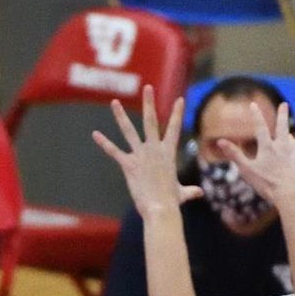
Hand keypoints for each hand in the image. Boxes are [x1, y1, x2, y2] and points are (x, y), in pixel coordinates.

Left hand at [92, 86, 202, 215]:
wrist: (160, 208)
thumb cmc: (171, 202)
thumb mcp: (182, 194)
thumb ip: (190, 191)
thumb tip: (199, 194)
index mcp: (168, 153)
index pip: (175, 128)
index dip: (177, 113)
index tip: (180, 99)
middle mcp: (154, 149)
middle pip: (151, 121)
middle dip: (149, 103)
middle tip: (147, 88)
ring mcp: (140, 155)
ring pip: (129, 131)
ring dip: (121, 116)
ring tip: (114, 102)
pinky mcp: (128, 164)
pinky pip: (114, 151)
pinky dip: (104, 143)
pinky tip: (95, 134)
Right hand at [217, 101, 294, 205]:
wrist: (291, 196)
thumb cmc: (266, 184)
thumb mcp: (246, 169)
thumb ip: (234, 154)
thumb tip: (220, 141)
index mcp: (268, 148)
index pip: (261, 128)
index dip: (256, 115)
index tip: (253, 104)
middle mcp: (283, 150)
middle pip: (283, 129)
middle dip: (282, 116)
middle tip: (284, 104)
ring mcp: (294, 160)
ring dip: (292, 139)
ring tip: (292, 137)